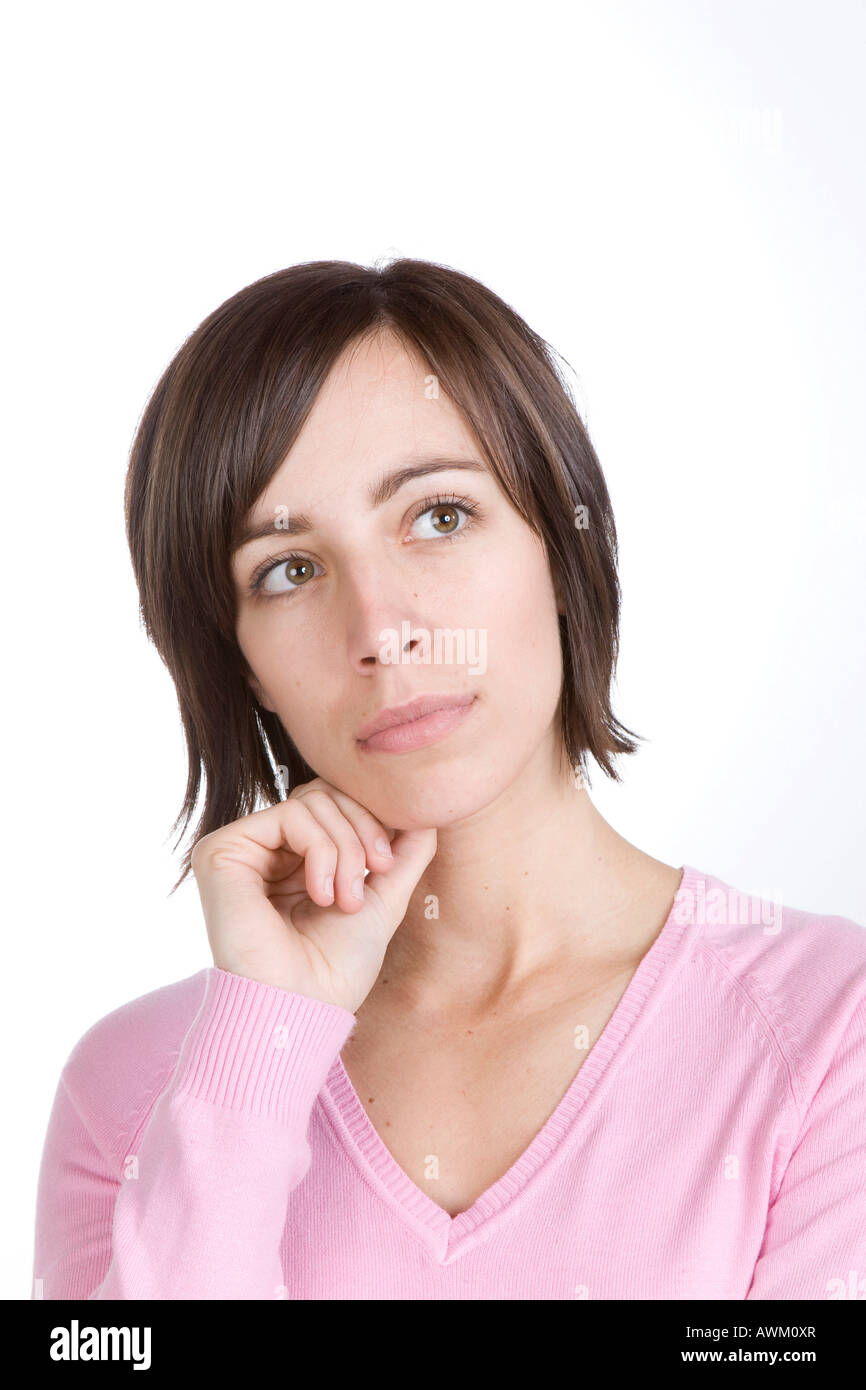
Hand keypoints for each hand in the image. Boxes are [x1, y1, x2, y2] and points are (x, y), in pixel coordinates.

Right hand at [191, 777, 436, 1012]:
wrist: (304, 1007)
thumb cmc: (338, 967)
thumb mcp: (385, 896)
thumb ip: (407, 849)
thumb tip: (427, 809)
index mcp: (294, 858)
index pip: (335, 803)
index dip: (371, 819)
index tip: (389, 865)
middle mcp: (264, 849)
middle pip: (325, 793)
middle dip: (363, 829)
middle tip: (377, 873)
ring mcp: (242, 848)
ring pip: (312, 801)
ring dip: (345, 847)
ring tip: (345, 899)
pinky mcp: (222, 850)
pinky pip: (290, 814)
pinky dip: (321, 849)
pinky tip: (321, 893)